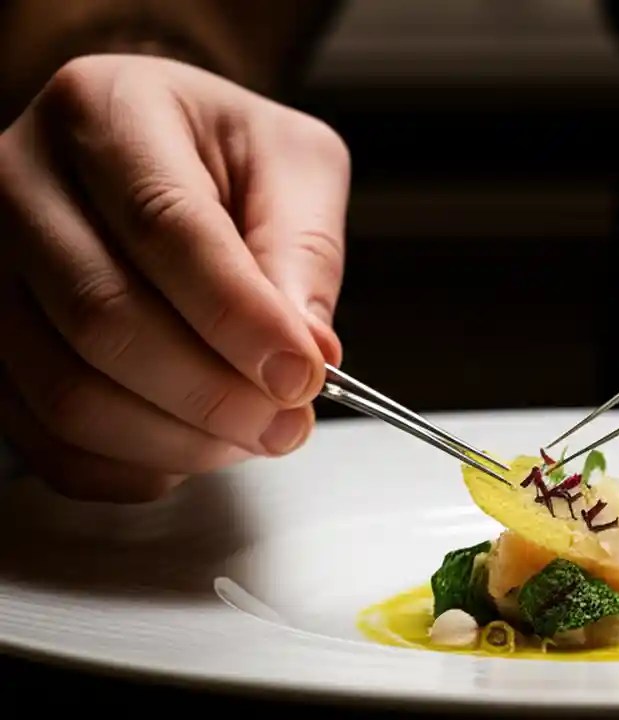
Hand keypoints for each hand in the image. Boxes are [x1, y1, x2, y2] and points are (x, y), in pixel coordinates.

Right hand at [0, 54, 349, 501]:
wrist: (151, 151)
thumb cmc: (228, 154)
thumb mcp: (294, 165)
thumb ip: (306, 250)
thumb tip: (308, 351)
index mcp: (106, 111)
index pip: (164, 227)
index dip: (238, 317)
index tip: (303, 374)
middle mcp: (19, 182)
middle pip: (103, 317)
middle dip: (212, 393)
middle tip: (290, 424)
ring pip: (65, 390)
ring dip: (174, 439)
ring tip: (253, 436)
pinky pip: (40, 435)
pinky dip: (126, 465)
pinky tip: (191, 449)